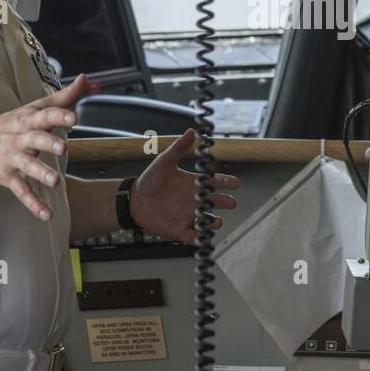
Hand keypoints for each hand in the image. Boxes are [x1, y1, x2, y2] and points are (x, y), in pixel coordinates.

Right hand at [0, 74, 93, 220]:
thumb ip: (64, 96)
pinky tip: (46, 214)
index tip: (73, 116)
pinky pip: (22, 191)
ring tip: (55, 181)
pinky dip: (33, 203)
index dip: (58, 115)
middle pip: (35, 139)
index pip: (44, 115)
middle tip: (63, 148)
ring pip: (27, 166)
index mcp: (28, 120)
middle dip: (48, 143)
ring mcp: (13, 158)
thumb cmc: (15, 122)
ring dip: (40, 173)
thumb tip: (87, 79)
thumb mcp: (37, 107)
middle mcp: (20, 138)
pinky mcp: (8, 177)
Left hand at [129, 128, 239, 243]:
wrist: (134, 199)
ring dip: (214, 222)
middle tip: (230, 203)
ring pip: (208, 221)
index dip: (226, 182)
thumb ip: (179, 148)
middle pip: (216, 202)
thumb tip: (191, 131)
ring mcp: (188, 215)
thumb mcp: (164, 161)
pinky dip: (199, 238)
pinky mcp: (179, 228)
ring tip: (215, 221)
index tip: (235, 183)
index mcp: (193, 184)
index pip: (215, 182)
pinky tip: (202, 237)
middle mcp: (194, 200)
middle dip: (225, 203)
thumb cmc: (150, 180)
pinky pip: (192, 236)